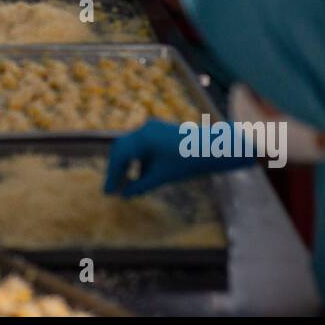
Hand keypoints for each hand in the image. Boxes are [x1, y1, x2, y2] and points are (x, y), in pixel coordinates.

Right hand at [105, 119, 252, 197]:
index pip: (119, 156)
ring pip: (132, 148)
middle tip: (113, 188)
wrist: (216, 148)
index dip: (111, 175)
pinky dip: (139, 161)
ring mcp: (153, 129)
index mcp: (142, 137)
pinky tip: (142, 176)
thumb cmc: (189, 161)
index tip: (109, 193)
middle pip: (121, 149)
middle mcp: (144, 129)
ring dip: (127, 165)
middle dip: (116, 169)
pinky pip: (143, 146)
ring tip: (126, 185)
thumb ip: (141, 186)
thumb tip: (125, 195)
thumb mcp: (162, 176)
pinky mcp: (161, 132)